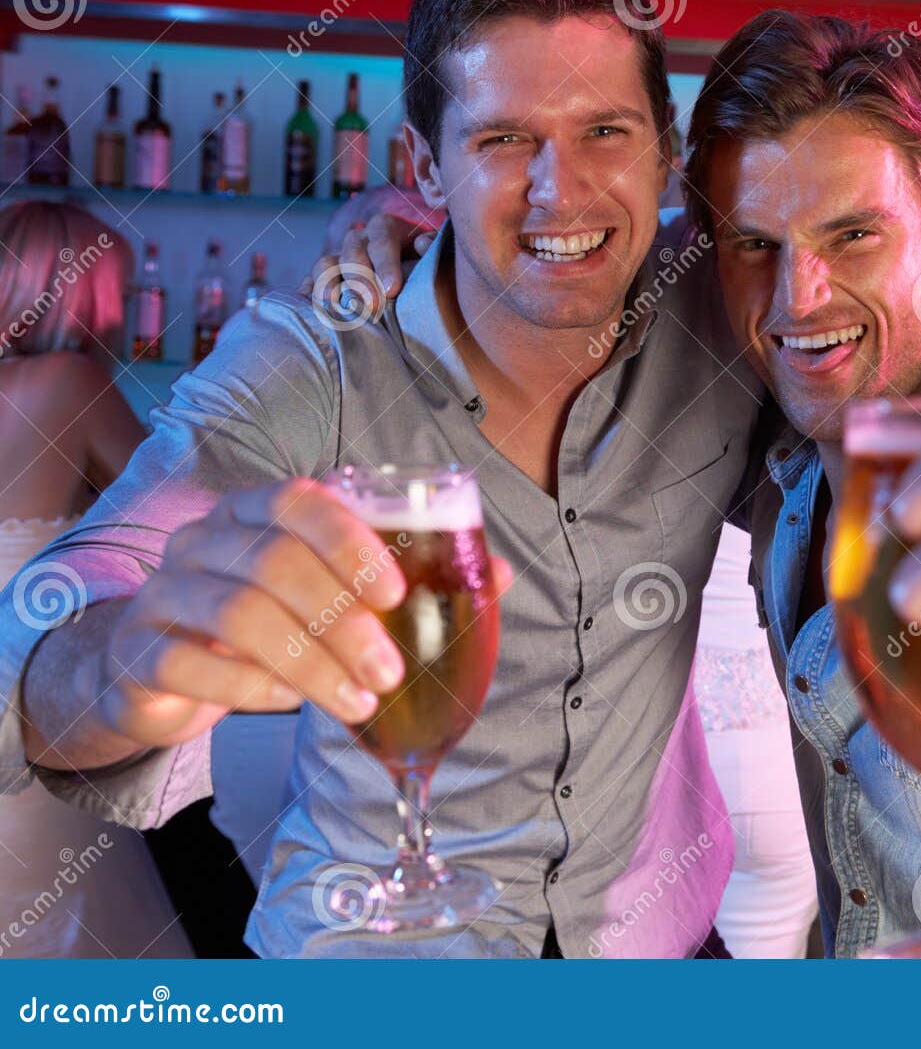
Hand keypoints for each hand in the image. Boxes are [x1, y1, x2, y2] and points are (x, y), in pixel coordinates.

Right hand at [94, 479, 510, 748]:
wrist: (161, 669)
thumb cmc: (268, 622)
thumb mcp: (331, 595)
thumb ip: (409, 581)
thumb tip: (497, 574)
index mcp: (255, 511)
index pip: (297, 500)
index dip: (348, 541)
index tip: (396, 593)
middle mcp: (204, 539)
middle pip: (273, 563)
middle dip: (344, 622)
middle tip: (391, 672)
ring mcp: (164, 591)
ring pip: (238, 616)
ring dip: (312, 665)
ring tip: (359, 701)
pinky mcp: (139, 651)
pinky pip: (193, 666)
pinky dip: (252, 689)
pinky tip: (289, 704)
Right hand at [299, 211, 439, 306]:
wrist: (410, 276)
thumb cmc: (423, 268)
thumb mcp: (432, 255)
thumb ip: (431, 248)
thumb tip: (422, 244)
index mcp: (386, 228)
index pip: (382, 237)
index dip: (385, 262)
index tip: (392, 289)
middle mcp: (359, 239)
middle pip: (352, 251)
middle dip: (359, 278)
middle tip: (369, 304)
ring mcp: (338, 258)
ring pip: (326, 263)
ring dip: (328, 283)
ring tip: (333, 305)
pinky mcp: (324, 278)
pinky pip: (309, 281)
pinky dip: (307, 292)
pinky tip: (306, 308)